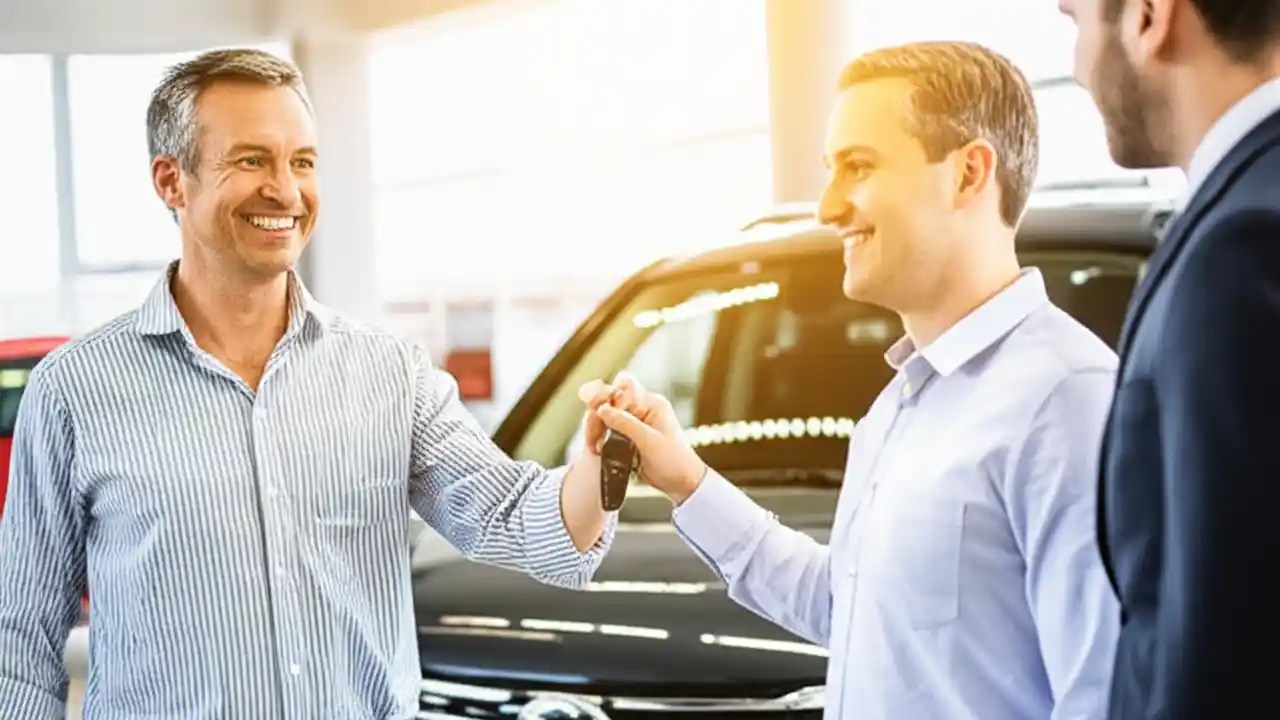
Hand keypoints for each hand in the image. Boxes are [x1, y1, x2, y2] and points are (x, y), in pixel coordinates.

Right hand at [593, 388, 706, 505]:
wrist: (682, 483)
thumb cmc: (675, 461)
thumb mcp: (650, 441)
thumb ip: (625, 423)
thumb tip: (602, 409)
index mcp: (652, 403)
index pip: (625, 386)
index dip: (608, 395)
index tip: (597, 410)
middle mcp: (643, 409)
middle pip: (611, 401)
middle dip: (598, 414)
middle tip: (592, 432)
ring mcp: (635, 423)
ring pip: (607, 417)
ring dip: (597, 428)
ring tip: (595, 446)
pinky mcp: (629, 437)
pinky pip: (609, 431)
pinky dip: (601, 438)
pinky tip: (598, 450)